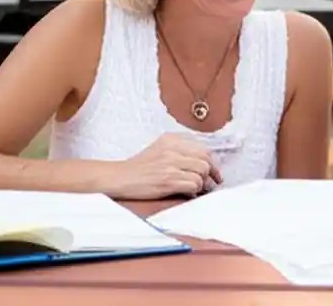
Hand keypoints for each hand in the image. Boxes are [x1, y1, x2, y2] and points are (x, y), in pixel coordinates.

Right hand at [108, 134, 222, 199]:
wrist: (119, 178)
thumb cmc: (139, 168)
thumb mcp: (159, 150)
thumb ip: (179, 152)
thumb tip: (203, 164)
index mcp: (171, 140)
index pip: (202, 148)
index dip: (211, 163)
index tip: (213, 173)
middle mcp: (172, 149)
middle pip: (205, 159)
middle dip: (211, 173)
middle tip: (211, 183)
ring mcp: (170, 164)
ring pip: (202, 172)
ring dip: (202, 183)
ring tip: (196, 189)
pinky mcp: (168, 179)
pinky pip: (193, 184)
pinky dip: (194, 191)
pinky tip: (188, 193)